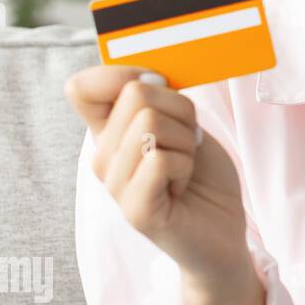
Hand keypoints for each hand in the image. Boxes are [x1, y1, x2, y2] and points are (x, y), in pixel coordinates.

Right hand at [65, 65, 253, 300]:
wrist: (222, 230)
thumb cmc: (203, 175)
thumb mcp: (183, 124)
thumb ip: (159, 99)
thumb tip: (146, 79)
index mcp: (109, 134)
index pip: (81, 87)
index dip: (123, 74)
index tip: (161, 90)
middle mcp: (103, 158)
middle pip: (136, 94)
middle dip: (181, 113)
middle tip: (186, 145)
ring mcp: (115, 185)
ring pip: (152, 123)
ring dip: (186, 142)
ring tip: (184, 168)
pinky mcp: (135, 210)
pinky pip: (160, 159)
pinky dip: (186, 166)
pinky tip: (182, 187)